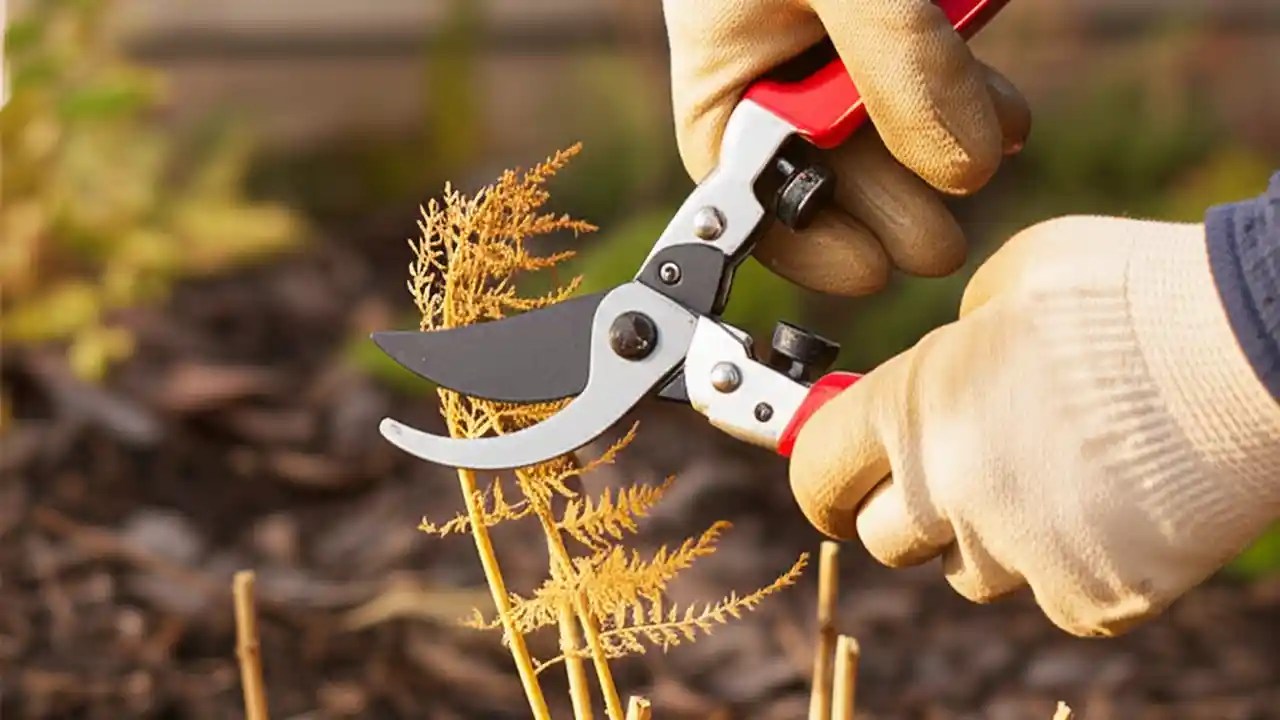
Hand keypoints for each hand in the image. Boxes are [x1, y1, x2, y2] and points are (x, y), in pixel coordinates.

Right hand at [662, 0, 1031, 295]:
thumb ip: (898, 65)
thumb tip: (964, 168)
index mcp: (721, 81)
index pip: (751, 192)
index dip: (807, 237)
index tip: (869, 268)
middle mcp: (772, 74)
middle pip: (831, 169)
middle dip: (891, 201)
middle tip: (942, 241)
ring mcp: (832, 47)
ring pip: (889, 122)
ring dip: (940, 146)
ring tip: (989, 156)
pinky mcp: (890, 21)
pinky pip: (925, 69)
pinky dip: (963, 91)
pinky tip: (999, 110)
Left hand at [788, 216, 1279, 636]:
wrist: (1256, 349)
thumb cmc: (1133, 293)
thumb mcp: (1009, 282)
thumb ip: (951, 341)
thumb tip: (938, 373)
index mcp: (914, 410)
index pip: (816, 473)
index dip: (824, 473)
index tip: (834, 476)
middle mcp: (952, 494)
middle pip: (883, 539)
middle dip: (906, 508)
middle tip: (951, 472)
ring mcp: (1022, 555)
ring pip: (969, 572)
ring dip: (990, 535)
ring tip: (1055, 472)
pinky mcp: (1093, 599)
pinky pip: (1052, 593)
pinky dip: (1070, 561)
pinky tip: (1112, 503)